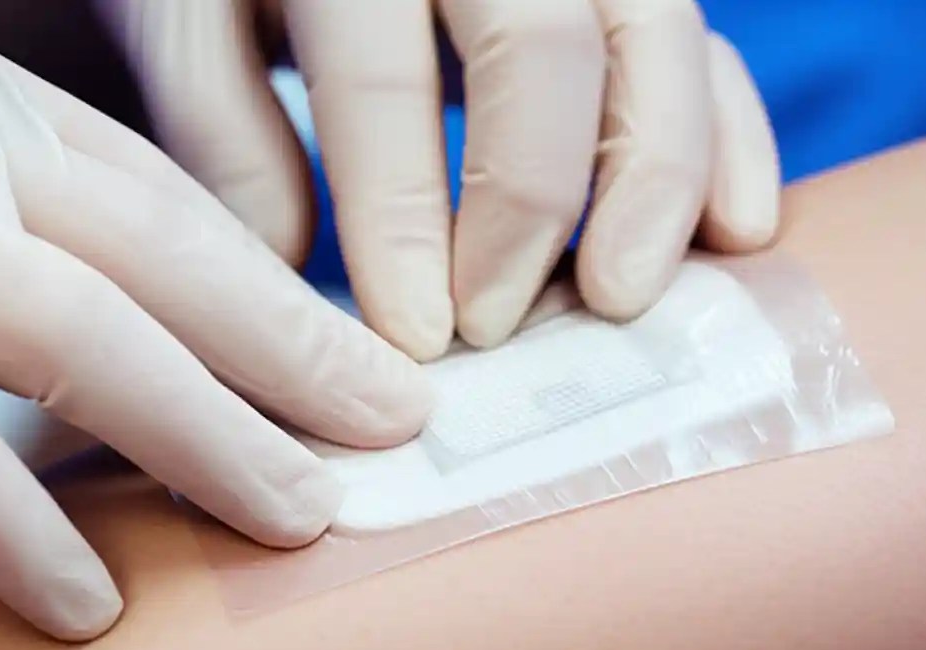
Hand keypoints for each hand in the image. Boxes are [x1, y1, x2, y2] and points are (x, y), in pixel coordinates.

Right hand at [0, 0, 429, 639]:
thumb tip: (124, 358)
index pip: (151, 194)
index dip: (265, 280)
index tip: (348, 350)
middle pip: (157, 257)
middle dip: (289, 350)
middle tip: (388, 423)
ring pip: (90, 344)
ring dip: (211, 442)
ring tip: (300, 516)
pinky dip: (24, 536)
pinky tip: (91, 599)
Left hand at [102, 0, 780, 358]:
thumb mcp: (185, 27)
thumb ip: (223, 131)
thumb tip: (287, 266)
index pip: (381, 77)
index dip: (400, 216)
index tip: (415, 342)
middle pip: (539, 48)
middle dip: (528, 204)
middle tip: (497, 331)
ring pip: (654, 35)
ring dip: (655, 177)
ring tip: (625, 298)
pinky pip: (706, 40)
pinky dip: (731, 134)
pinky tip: (740, 229)